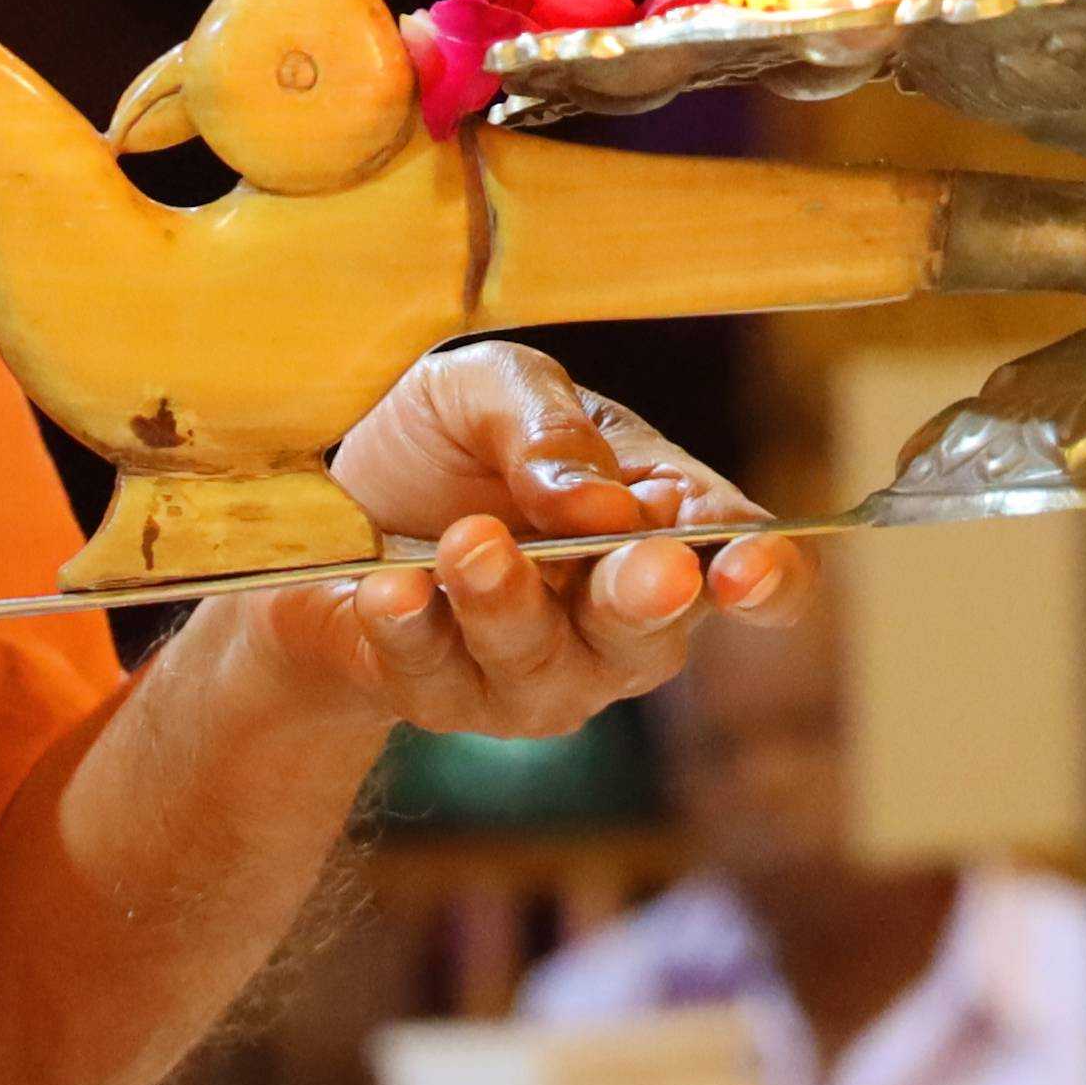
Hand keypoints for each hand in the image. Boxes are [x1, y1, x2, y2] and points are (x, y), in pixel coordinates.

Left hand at [227, 343, 802, 739]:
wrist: (318, 513)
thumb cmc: (442, 448)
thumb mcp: (488, 386)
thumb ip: (547, 423)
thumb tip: (597, 501)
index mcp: (661, 528)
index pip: (751, 568)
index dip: (767, 577)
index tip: (747, 567)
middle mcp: (616, 621)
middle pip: (654, 631)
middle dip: (645, 598)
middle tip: (644, 564)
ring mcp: (536, 676)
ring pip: (542, 662)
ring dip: (510, 603)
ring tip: (470, 543)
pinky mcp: (443, 698)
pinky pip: (435, 674)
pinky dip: (412, 626)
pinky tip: (390, 589)